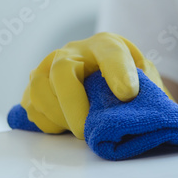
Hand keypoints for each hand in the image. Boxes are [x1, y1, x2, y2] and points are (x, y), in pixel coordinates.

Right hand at [20, 32, 170, 138]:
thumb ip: (146, 88)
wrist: (101, 75)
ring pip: (40, 90)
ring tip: (79, 127)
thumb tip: (141, 106)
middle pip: (62, 70)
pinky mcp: (35, 84)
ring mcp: (49, 65)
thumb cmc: (125, 79)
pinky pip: (31, 106)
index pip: (111, 54)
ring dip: (59, 117)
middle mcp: (74, 51)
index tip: (128, 94)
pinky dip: (48, 122)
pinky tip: (65, 124)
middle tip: (86, 131)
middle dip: (73, 105)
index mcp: (106, 46)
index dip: (118, 74)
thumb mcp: (144, 79)